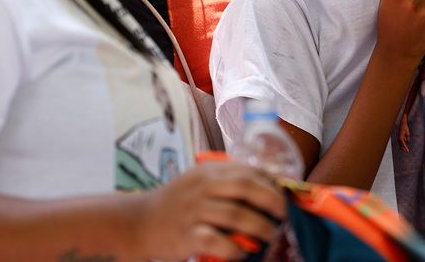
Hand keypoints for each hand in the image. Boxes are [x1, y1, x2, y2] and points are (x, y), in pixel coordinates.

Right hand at [133, 161, 285, 260]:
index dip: (271, 183)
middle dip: (272, 202)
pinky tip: (243, 253)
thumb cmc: (177, 202)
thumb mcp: (200, 181)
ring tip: (270, 236)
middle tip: (284, 216)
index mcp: (209, 171)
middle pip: (246, 188)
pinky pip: (216, 241)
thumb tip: (270, 186)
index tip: (285, 197)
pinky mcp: (186, 235)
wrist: (139, 222)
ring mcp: (194, 210)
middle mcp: (202, 187)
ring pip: (236, 215)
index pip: (248, 170)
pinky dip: (234, 249)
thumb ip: (228, 180)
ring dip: (260, 227)